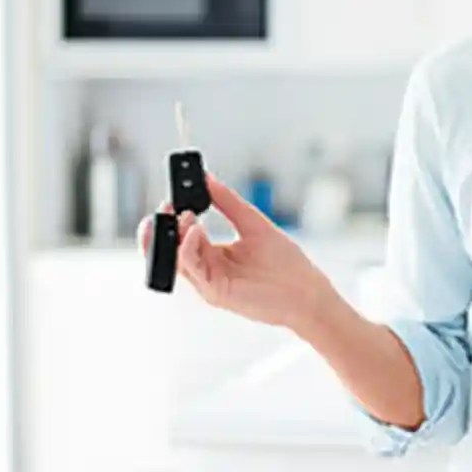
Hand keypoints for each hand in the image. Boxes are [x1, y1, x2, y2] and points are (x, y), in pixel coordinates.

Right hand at [138, 173, 335, 330]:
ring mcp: (210, 283)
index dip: (175, 217)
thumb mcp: (254, 223)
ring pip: (178, 260)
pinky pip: (194, 269)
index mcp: (215, 255)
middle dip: (164, 227)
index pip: (184, 235)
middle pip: (172, 250)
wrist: (306, 292)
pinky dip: (189, 249)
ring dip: (175, 236)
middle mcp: (208, 270)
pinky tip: (195, 230)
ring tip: (183, 214)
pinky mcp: (216, 293)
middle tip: (165, 207)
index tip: (171, 198)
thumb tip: (208, 178)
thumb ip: (228, 202)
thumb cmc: (285, 262)